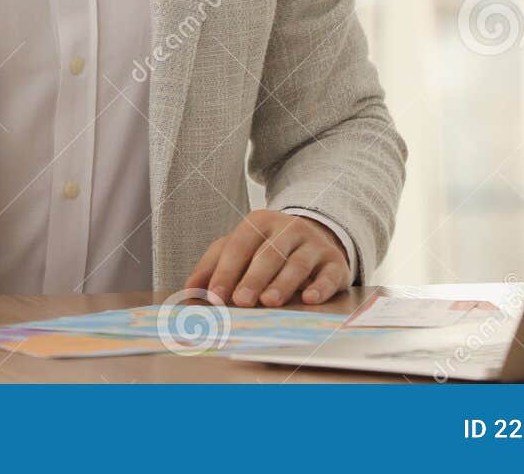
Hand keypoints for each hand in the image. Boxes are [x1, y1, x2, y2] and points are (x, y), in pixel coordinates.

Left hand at [184, 209, 351, 307]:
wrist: (316, 237)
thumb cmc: (269, 248)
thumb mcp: (240, 249)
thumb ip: (213, 266)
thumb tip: (188, 290)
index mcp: (259, 222)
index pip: (239, 245)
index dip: (225, 271)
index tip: (215, 296)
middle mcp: (288, 228)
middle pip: (269, 254)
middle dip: (253, 278)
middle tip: (241, 301)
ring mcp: (314, 244)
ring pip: (297, 263)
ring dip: (283, 283)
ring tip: (270, 301)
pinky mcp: (335, 262)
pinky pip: (328, 274)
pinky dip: (319, 286)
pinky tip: (309, 298)